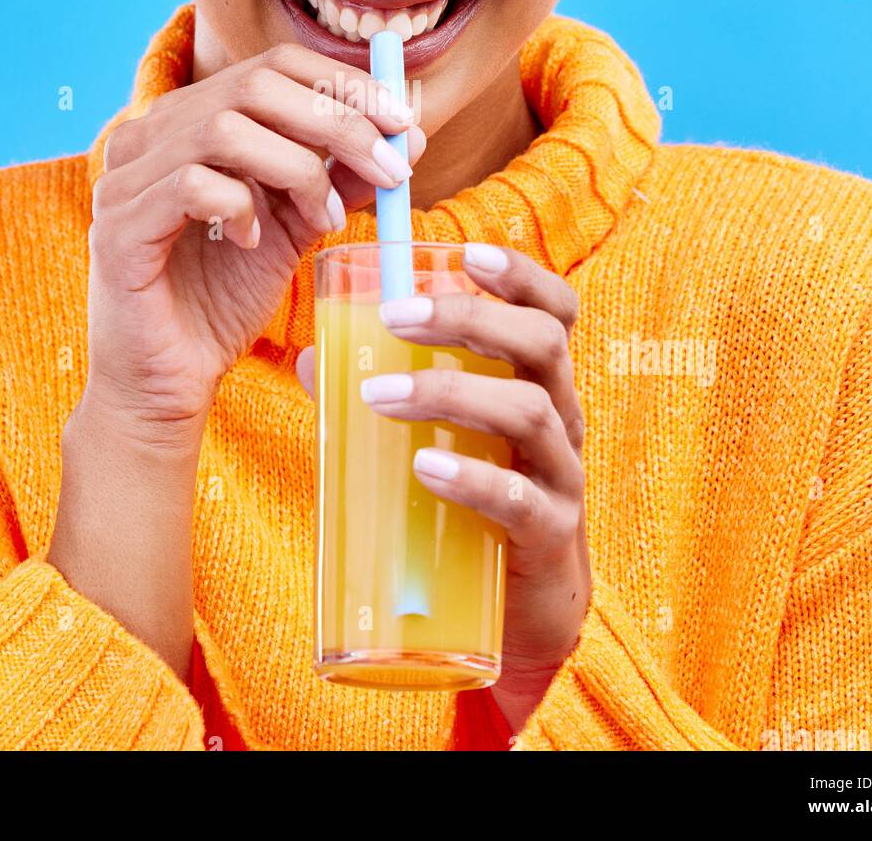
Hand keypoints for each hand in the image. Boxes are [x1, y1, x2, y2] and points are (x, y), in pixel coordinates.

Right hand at [85, 41, 424, 446]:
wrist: (169, 381)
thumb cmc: (225, 299)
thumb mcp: (299, 226)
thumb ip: (342, 177)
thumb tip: (409, 136)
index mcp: (193, 119)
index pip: (274, 65)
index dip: (344, 82)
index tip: (402, 120)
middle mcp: (153, 133)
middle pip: (255, 86)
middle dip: (338, 122)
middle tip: (392, 169)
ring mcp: (127, 176)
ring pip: (225, 129)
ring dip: (298, 170)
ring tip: (326, 219)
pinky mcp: (118, 226)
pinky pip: (190, 184)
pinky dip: (240, 207)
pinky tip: (254, 244)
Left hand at [296, 242, 588, 735]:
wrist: (522, 617)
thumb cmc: (476, 506)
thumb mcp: (441, 436)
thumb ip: (385, 394)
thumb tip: (310, 358)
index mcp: (539, 383)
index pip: (553, 311)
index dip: (520, 274)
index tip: (465, 254)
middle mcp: (561, 418)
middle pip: (541, 343)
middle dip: (470, 318)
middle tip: (396, 317)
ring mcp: (560, 476)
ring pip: (530, 411)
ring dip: (451, 392)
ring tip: (381, 394)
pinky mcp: (549, 536)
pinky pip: (520, 499)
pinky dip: (472, 476)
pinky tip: (426, 466)